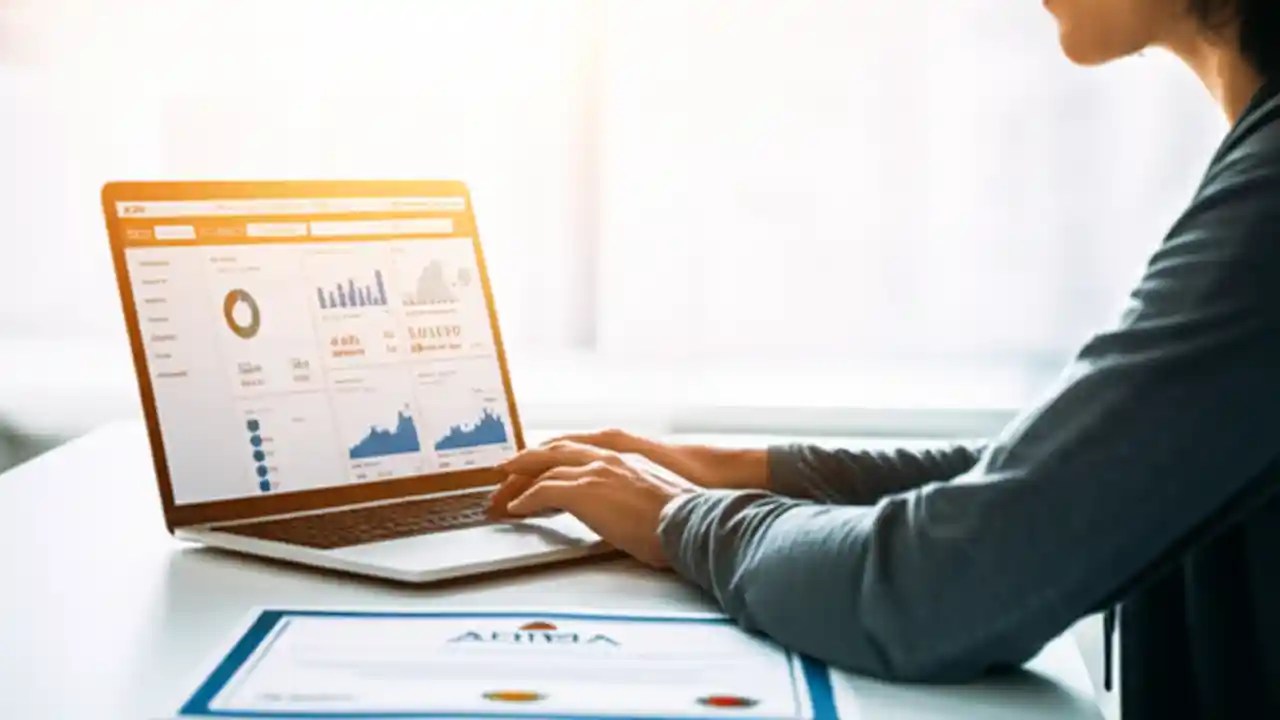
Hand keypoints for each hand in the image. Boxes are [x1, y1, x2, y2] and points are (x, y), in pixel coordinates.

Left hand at [488, 441, 701, 567]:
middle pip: (553, 451)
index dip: (552, 456)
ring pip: (543, 468)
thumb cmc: (680, 518)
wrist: (688, 521)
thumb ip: (632, 494)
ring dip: (518, 482)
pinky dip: (525, 500)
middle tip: (505, 472)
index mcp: (623, 457)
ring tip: (501, 493)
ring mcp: (594, 471)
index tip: (536, 464)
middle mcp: (606, 457)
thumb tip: (624, 509)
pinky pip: (544, 491)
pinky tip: (515, 510)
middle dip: (526, 461)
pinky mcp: (584, 490)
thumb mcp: (654, 496)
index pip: (576, 449)